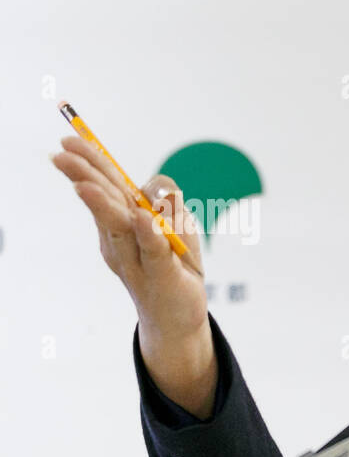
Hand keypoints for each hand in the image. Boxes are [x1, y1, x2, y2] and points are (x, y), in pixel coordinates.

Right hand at [51, 135, 217, 417]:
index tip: (70, 140)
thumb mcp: (178, 228)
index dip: (91, 163)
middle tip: (61, 154)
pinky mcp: (163, 276)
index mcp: (124, 223)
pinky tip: (142, 219)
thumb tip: (158, 188)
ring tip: (86, 185)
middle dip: (86, 177)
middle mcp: (124, 240)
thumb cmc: (174, 266)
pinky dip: (149, 235)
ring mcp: (140, 259)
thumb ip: (169, 204)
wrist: (178, 317)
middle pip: (106, 202)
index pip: (107, 187)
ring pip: (122, 225)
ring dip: (105, 204)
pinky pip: (156, 251)